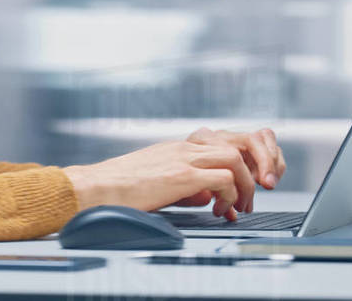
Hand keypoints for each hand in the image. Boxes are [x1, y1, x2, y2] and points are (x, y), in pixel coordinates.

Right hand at [61, 127, 285, 220]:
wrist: (94, 188)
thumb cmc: (121, 190)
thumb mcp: (161, 183)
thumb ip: (188, 186)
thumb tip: (208, 196)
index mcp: (181, 146)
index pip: (227, 141)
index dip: (244, 162)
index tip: (246, 187)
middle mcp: (185, 146)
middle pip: (240, 141)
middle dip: (256, 167)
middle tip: (254, 195)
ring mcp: (183, 158)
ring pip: (235, 156)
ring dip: (246, 184)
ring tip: (240, 206)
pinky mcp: (180, 175)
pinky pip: (222, 178)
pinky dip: (230, 195)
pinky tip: (221, 210)